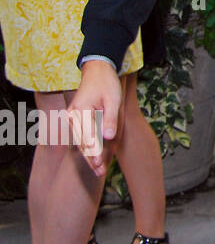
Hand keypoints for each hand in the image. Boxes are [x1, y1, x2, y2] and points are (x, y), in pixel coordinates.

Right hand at [70, 60, 121, 175]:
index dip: (94, 151)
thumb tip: (108, 137)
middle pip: (82, 142)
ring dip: (90, 157)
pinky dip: (90, 148)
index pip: (87, 135)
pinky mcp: (77, 120)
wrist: (97, 71)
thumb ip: (109, 119)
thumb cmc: (106, 84)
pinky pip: (83, 137)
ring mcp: (73, 119)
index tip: (99, 163)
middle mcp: (73, 117)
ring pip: (81, 142)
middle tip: (100, 172)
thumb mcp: (112, 100)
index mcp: (80, 111)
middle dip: (91, 158)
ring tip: (99, 171)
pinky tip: (98, 160)